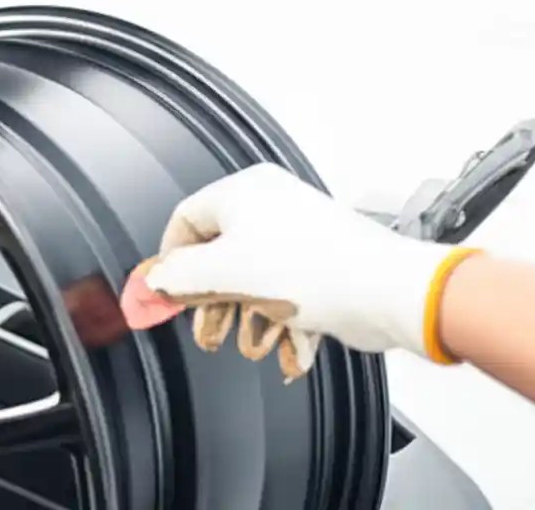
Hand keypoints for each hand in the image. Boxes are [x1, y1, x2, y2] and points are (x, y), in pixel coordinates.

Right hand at [145, 163, 469, 359]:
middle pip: (218, 255)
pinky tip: (286, 343)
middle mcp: (272, 206)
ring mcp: (300, 234)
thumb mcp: (223, 274)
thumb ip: (176, 278)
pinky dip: (282, 321)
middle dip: (213, 301)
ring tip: (254, 340)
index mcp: (244, 190)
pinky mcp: (323, 263)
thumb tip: (148, 283)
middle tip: (208, 327)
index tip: (166, 295)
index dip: (171, 263)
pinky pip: (286, 293)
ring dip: (249, 317)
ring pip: (253, 280)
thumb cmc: (317, 269)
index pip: (185, 221)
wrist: (387, 291)